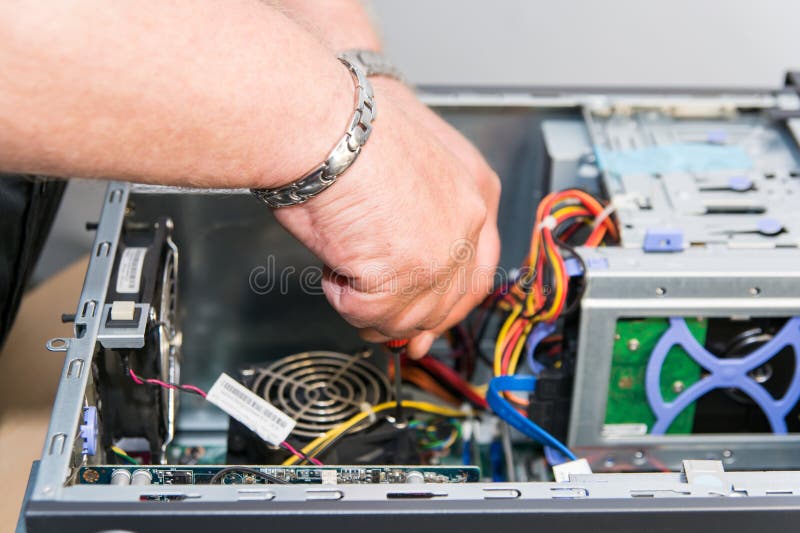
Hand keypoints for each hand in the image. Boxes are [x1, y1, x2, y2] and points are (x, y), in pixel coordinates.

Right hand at [273, 82, 500, 357]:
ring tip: (342, 266)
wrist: (322, 121)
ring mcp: (442, 252)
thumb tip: (407, 253)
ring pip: (408, 318)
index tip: (426, 322)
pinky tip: (334, 265)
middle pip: (448, 304)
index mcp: (478, 190)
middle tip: (378, 323)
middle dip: (409, 321)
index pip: (477, 271)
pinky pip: (368, 314)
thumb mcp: (410, 159)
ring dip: (368, 305)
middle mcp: (470, 223)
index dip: (445, 304)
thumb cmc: (349, 125)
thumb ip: (423, 212)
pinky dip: (343, 298)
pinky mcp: (406, 273)